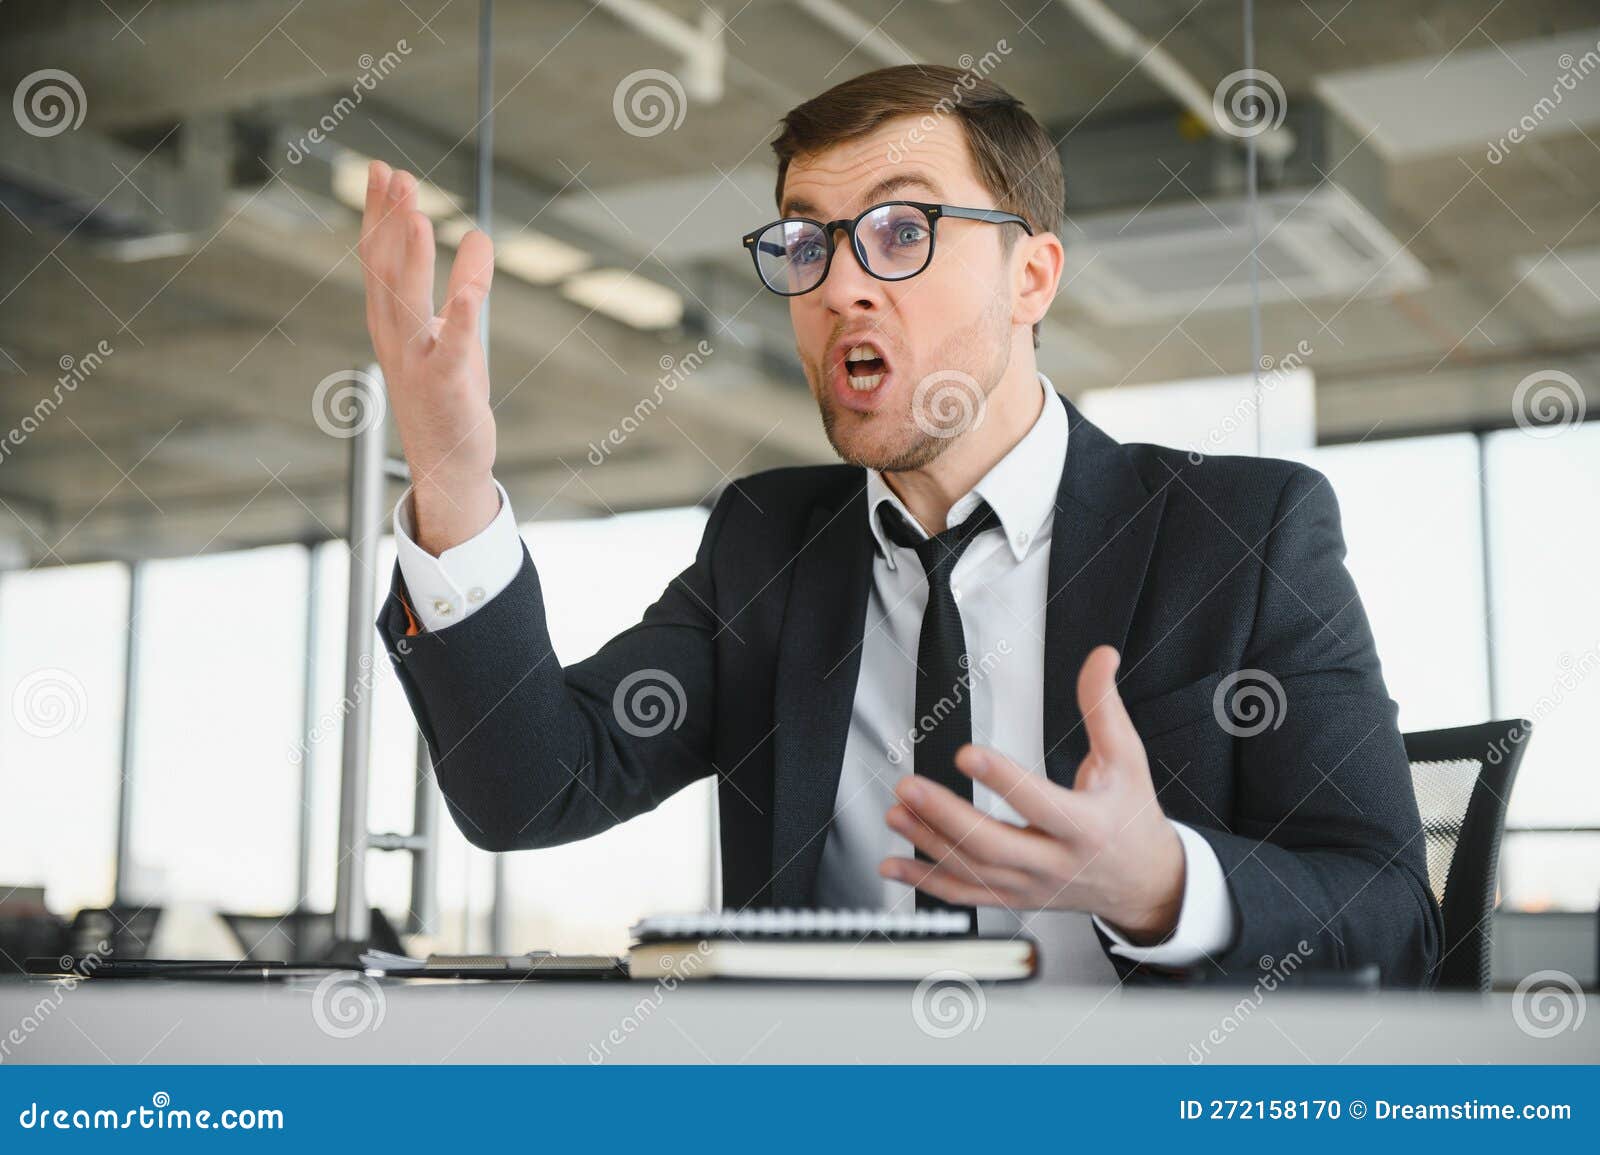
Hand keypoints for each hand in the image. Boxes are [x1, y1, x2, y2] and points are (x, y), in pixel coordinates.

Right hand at [360, 160, 498, 553]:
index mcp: (391, 323)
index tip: (381, 169)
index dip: (378, 213)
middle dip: (387, 221)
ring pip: (406, 305)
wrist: (447, 464)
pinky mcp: (446, 386)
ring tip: (416, 215)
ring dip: (409, 260)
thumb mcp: (460, 332)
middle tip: (393, 174)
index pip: (377, 258)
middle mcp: (394, 339)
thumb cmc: (451, 395)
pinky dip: (461, 319)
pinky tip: (471, 292)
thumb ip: (465, 284)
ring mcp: (416, 363)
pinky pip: (453, 348)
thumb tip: (478, 234)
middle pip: (383, 271)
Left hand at [879, 645, 1185, 943]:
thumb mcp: (1127, 758)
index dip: (1003, 779)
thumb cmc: (1132, 816)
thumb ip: (1104, 706)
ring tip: (895, 813)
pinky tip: (894, 866)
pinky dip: (926, 882)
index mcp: (1086, 826)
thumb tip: (1101, 657)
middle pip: (993, 846)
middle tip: (909, 787)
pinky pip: (965, 896)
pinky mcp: (1015, 899)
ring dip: (928, 844)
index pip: (1040, 804)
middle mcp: (1056, 862)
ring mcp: (1032, 886)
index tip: (966, 753)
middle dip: (945, 817)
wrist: (1144, 883)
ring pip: (973, 872)